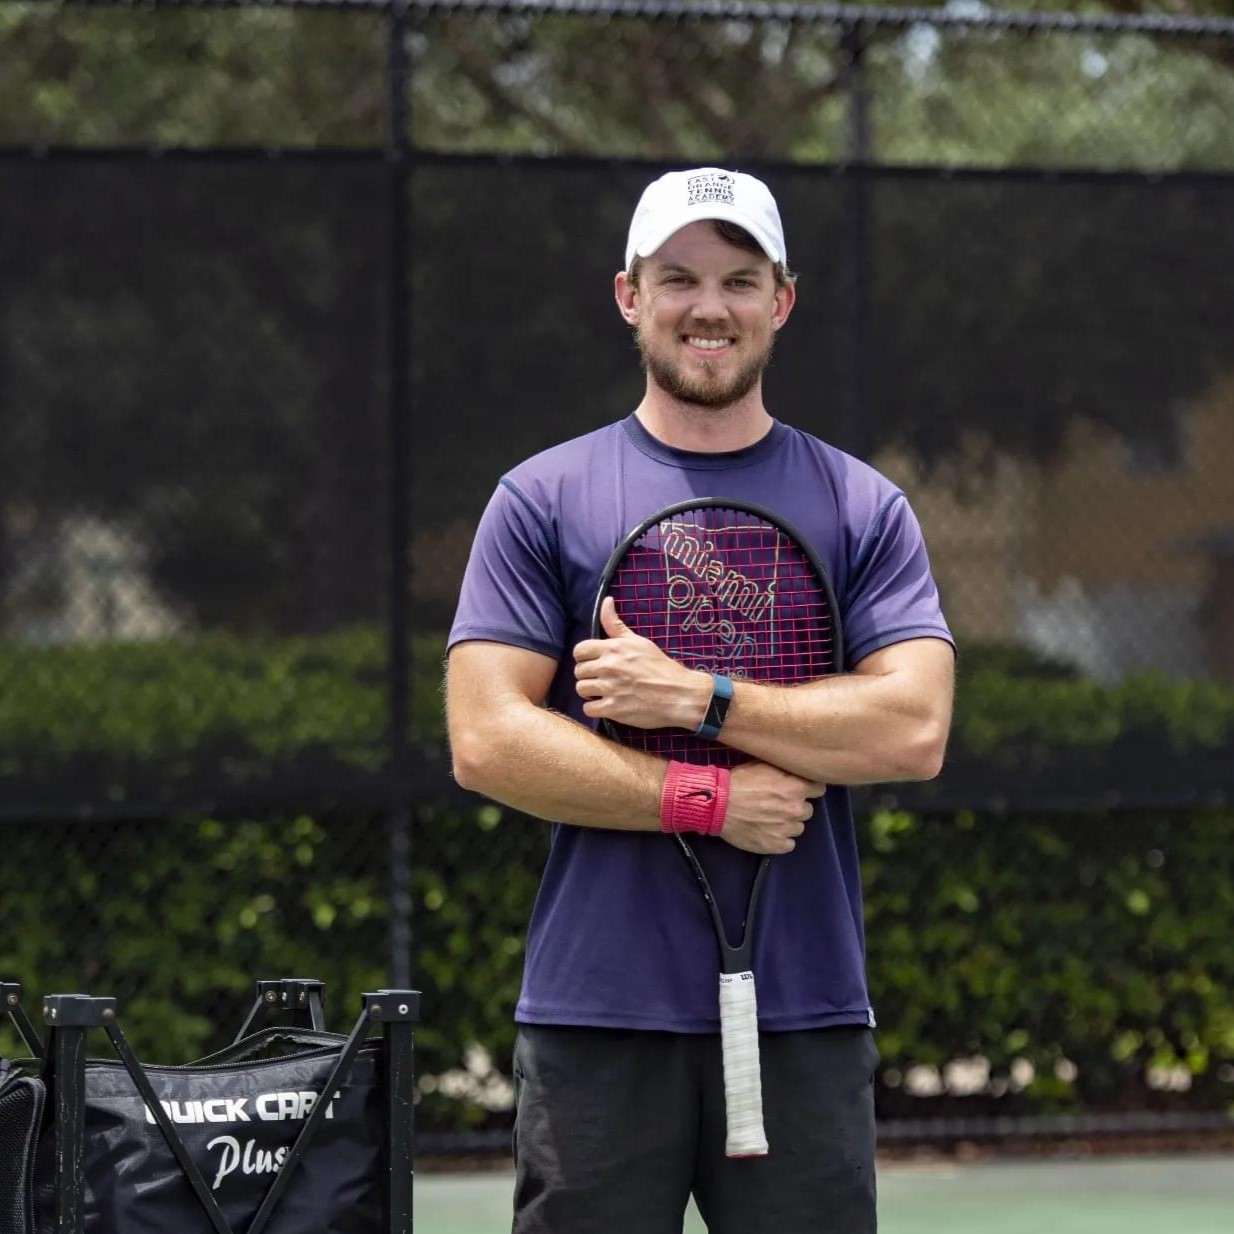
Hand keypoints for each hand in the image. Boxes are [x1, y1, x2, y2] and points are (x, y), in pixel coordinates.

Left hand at [573, 598, 708, 729]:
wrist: (678, 693)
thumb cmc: (659, 666)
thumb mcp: (638, 641)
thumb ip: (615, 624)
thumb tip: (606, 600)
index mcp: (613, 648)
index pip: (579, 650)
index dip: (584, 657)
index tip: (594, 662)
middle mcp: (608, 666)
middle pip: (579, 671)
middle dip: (588, 675)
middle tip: (602, 678)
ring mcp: (610, 688)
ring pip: (581, 689)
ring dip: (590, 692)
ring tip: (604, 691)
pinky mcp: (613, 708)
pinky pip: (588, 709)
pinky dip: (595, 708)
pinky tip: (606, 704)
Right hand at [721, 762, 825, 854]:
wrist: (718, 805)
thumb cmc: (739, 781)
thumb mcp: (764, 765)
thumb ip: (785, 771)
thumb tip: (797, 771)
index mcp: (796, 788)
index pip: (819, 789)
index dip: (808, 789)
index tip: (798, 789)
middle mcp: (796, 809)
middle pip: (808, 810)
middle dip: (796, 807)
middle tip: (779, 805)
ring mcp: (787, 829)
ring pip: (798, 828)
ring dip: (788, 824)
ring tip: (771, 819)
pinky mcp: (777, 845)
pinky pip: (789, 844)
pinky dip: (781, 839)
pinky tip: (769, 832)